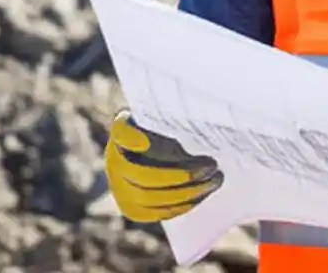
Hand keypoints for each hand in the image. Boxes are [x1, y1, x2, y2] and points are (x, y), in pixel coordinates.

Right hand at [103, 109, 223, 222]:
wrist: (160, 153)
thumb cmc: (172, 128)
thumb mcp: (171, 117)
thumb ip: (178, 118)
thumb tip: (202, 116)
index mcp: (122, 131)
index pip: (123, 132)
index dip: (131, 139)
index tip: (145, 142)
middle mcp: (114, 160)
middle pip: (143, 175)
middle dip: (181, 174)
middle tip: (211, 166)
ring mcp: (118, 187)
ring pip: (149, 198)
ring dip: (186, 192)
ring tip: (213, 181)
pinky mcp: (130, 208)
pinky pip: (154, 212)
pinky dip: (180, 206)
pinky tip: (201, 195)